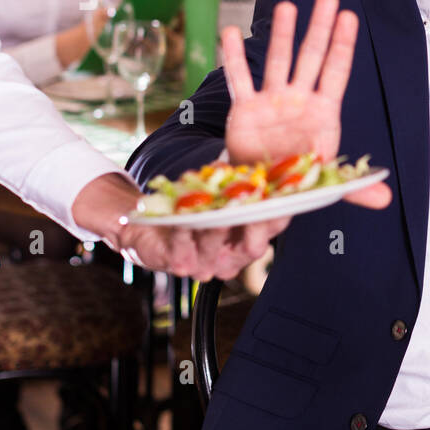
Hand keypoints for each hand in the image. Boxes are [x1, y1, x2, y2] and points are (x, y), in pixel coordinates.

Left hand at [71, 173, 284, 279]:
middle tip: (254, 201)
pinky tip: (184, 218)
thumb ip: (228, 180)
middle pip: (254, 247)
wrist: (148, 229)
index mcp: (247, 241)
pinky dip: (184, 232)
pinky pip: (184, 250)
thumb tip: (232, 164)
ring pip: (217, 246)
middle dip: (256, 224)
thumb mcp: (213, 193)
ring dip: (217, 225)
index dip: (280, 211)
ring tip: (218, 206)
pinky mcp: (180, 265)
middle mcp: (232, 259)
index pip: (272, 227)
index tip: (281, 191)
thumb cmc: (188, 211)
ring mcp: (207, 265)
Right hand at [221, 0, 389, 210]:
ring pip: (277, 61)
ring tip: (288, 7)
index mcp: (323, 113)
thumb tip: (385, 200)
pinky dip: (233, 58)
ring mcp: (272, 102)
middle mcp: (298, 100)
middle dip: (318, 28)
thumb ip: (353, 186)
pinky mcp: (245, 110)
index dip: (343, 45)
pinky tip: (229, 32)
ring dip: (282, 34)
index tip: (349, 17)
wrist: (263, 191)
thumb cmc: (298, 180)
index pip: (336, 72)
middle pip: (310, 57)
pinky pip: (239, 80)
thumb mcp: (326, 183)